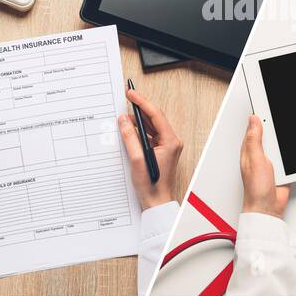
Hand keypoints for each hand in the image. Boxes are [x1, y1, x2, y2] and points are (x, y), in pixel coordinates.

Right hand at [119, 89, 182, 209]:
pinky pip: (150, 135)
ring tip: (124, 114)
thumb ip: (130, 138)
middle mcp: (171, 141)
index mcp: (171, 141)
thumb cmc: (151, 185)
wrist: (156, 202)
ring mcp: (167, 146)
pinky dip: (139, 130)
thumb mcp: (137, 159)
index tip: (131, 94)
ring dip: (138, 120)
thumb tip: (123, 121)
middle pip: (155, 118)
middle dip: (140, 108)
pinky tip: (128, 129)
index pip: (155, 114)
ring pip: (152, 126)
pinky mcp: (161, 151)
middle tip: (127, 98)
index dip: (142, 102)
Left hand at [240, 115, 289, 217]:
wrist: (268, 207)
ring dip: (286, 138)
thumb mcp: (255, 159)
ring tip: (293, 124)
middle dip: (277, 122)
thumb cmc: (256, 188)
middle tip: (284, 109)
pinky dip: (292, 151)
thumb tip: (253, 119)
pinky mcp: (281, 167)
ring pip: (281, 142)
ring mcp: (271, 159)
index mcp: (249, 149)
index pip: (254, 126)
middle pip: (270, 131)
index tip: (268, 100)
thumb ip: (254, 140)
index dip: (260, 114)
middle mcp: (259, 152)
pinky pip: (288, 155)